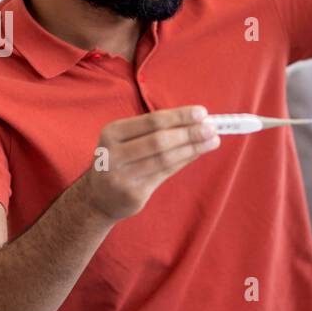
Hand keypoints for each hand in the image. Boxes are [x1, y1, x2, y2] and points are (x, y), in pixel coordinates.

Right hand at [79, 105, 219, 220]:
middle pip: (159, 140)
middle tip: (212, 128)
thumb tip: (195, 121)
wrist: (98, 197)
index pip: (151, 121)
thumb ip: (155, 131)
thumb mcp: (127, 141)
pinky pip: (165, 173)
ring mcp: (122, 176)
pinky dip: (185, 161)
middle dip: (189, 133)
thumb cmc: (121, 161)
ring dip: (193, 148)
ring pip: (165, 159)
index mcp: (111, 133)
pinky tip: (198, 153)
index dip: (179, 116)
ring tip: (213, 141)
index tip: (202, 113)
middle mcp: (113, 154)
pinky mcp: (134, 193)